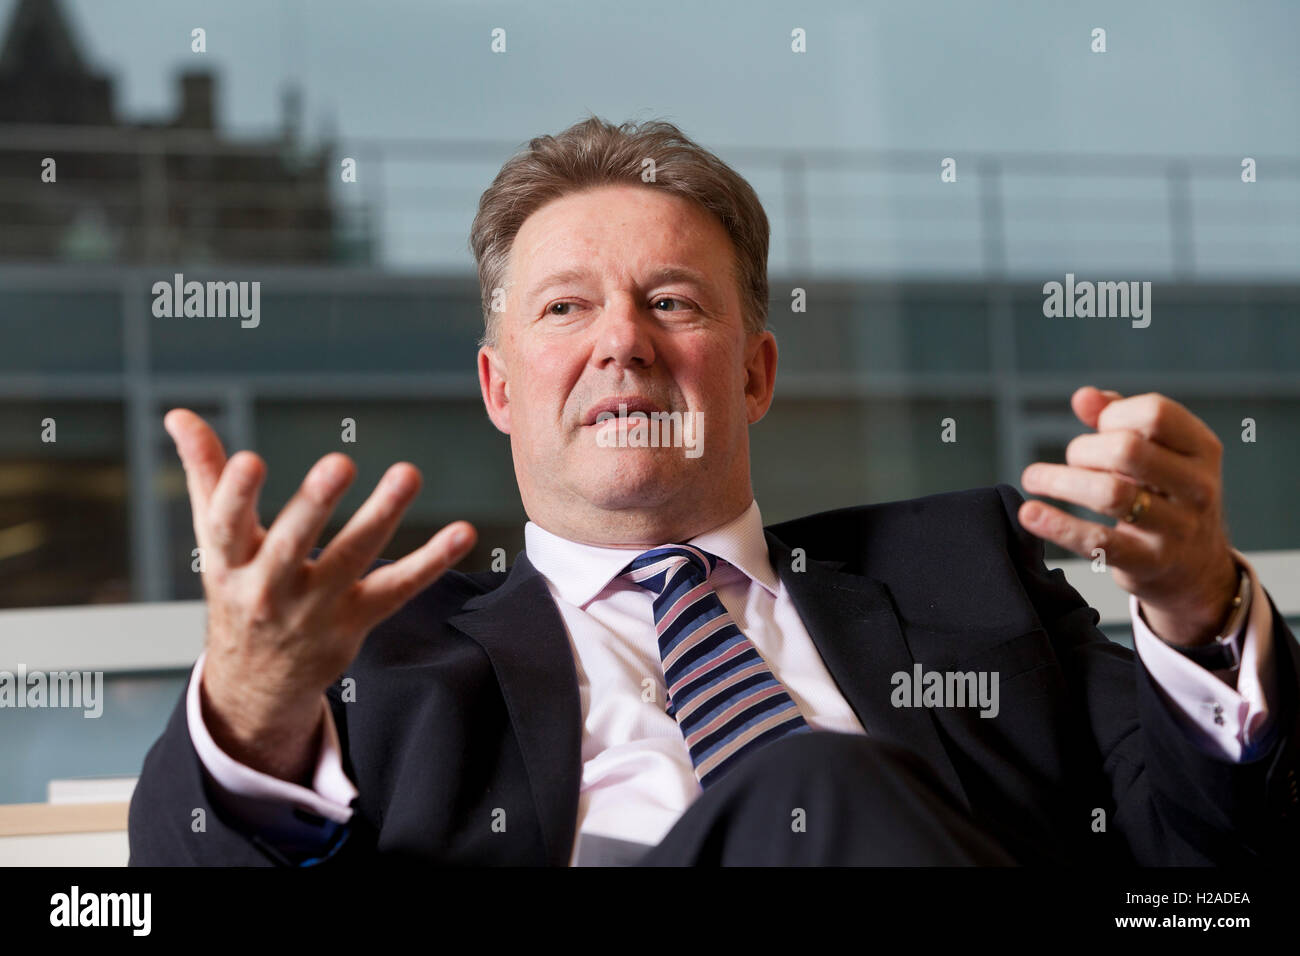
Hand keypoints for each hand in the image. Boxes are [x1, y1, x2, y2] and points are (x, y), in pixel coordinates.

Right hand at [164, 408, 476, 781]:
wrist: (256, 682)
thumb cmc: (238, 589)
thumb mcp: (216, 539)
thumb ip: (204, 474)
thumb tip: (179, 414)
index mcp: (229, 562)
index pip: (226, 526)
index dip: (235, 495)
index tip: (250, 460)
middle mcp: (270, 589)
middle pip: (292, 544)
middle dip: (314, 505)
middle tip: (339, 462)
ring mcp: (316, 608)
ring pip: (352, 559)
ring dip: (382, 515)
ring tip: (407, 473)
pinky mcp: (357, 620)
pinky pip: (398, 588)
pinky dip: (432, 561)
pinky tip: (461, 532)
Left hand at [1018, 387, 1239, 647]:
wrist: (1194, 569)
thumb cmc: (1166, 496)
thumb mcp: (1158, 453)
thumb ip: (1119, 419)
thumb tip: (1083, 397)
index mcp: (1202, 450)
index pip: (1156, 413)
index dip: (1115, 415)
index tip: (1099, 429)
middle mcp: (1197, 487)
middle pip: (1128, 450)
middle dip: (1084, 450)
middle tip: (1071, 460)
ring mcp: (1177, 528)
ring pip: (1111, 494)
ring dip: (1061, 481)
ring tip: (1035, 478)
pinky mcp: (1149, 562)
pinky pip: (1098, 541)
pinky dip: (1058, 525)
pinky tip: (1030, 514)